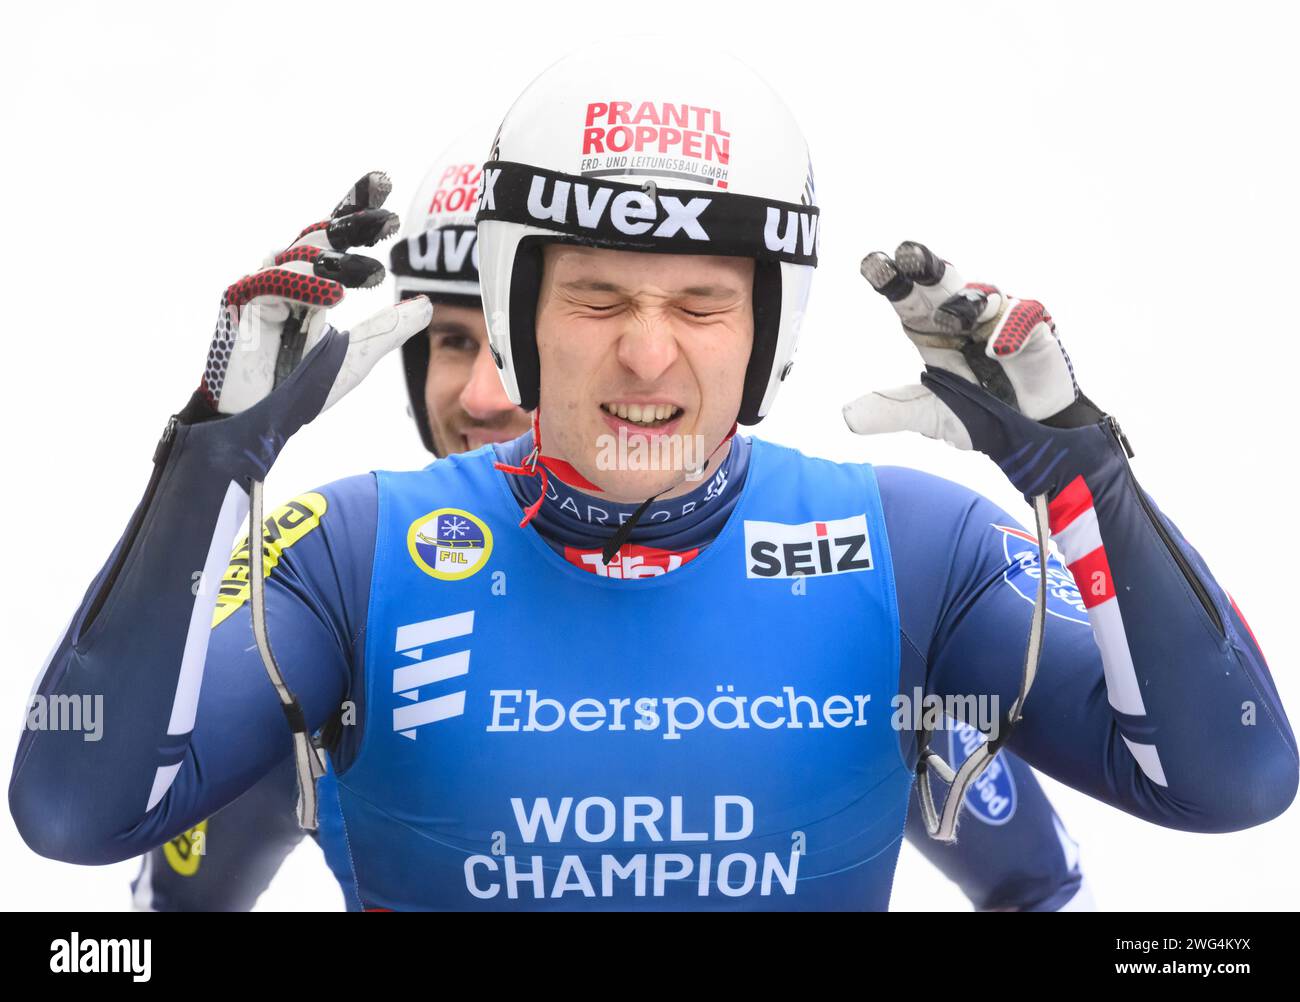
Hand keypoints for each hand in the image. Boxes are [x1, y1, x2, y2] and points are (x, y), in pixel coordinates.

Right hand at [196, 172, 431, 417]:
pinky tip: (333, 295)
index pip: (335, 237)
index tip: (385, 184)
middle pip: (318, 236)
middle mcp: (284, 279)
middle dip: (352, 222)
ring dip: (337, 262)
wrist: (260, 423)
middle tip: (389, 220)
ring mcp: (259, 290)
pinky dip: (303, 287)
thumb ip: (391, 328)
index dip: (356, 208)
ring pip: (298, 256)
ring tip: (373, 274)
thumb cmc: (300, 388)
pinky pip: (271, 285)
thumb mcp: (360, 355)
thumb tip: (428, 305)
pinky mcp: (239, 307)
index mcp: (310, 284)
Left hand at [842, 241, 1121, 498]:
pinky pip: (1024, 316)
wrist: (1029, 433)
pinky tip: (999, 350)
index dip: (889, 280)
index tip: (871, 263)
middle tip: (907, 252)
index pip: (906, 298)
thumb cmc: (977, 413)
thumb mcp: (932, 415)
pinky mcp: (1033, 328)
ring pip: (982, 294)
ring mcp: (998, 319)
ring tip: (955, 318)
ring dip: (966, 301)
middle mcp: (962, 316)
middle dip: (924, 266)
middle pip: (940, 283)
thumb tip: (846, 417)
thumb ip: (893, 412)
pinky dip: (1011, 329)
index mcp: (931, 331)